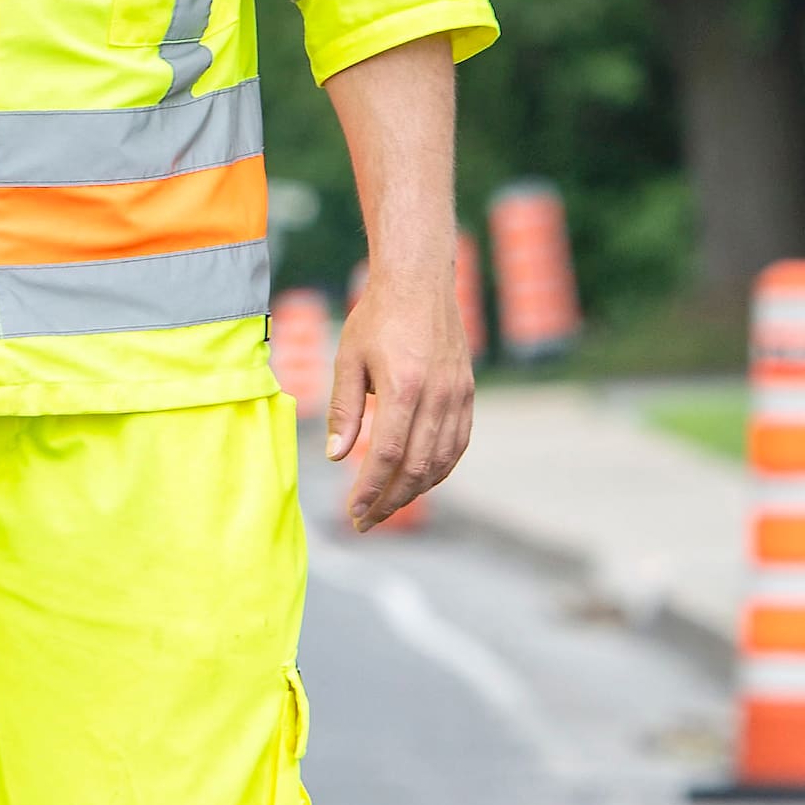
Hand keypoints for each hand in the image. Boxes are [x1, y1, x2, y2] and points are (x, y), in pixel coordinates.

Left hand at [329, 251, 474, 530]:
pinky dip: (438, 470)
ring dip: (414, 491)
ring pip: (441, 461)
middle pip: (416, 467)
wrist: (420, 283)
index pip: (387, 455)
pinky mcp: (467, 394)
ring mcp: (457, 396)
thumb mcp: (348, 359)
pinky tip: (417, 481)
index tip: (352, 512)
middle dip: (390, 500)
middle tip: (366, 520)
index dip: (370, 490)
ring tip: (386, 506)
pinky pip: (457, 444)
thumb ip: (345, 410)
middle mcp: (437, 396)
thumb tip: (337, 457)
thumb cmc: (376, 318)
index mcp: (404, 387)